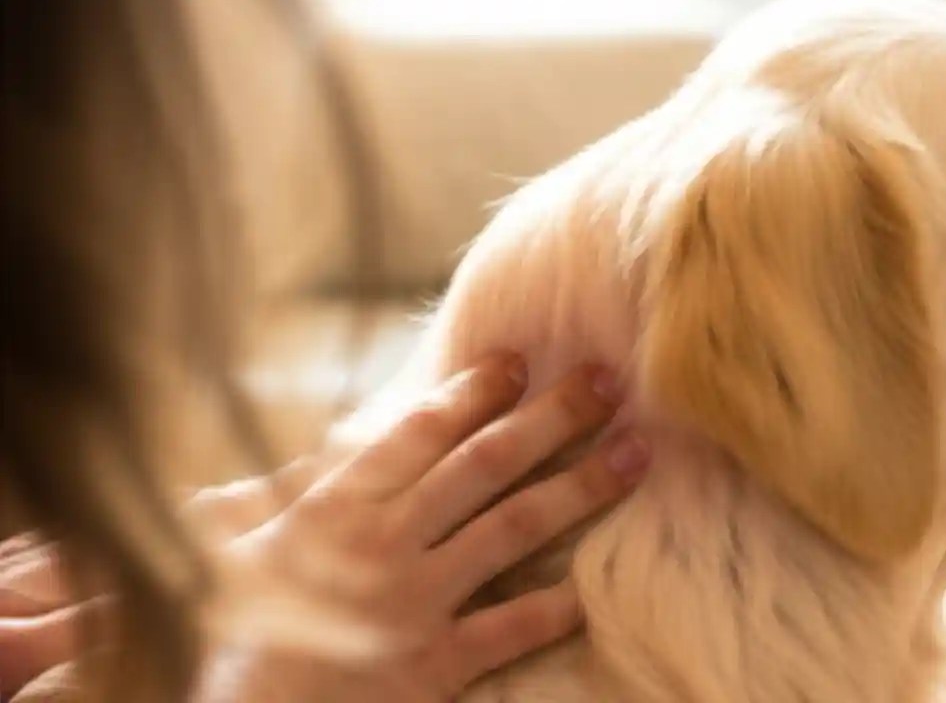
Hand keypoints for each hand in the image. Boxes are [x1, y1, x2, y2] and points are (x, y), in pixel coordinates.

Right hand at [1, 356, 648, 701]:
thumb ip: (268, 500)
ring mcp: (414, 602)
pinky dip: (554, 609)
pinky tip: (594, 587)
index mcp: (337, 505)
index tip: (518, 359)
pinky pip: (509, 630)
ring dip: (581, 488)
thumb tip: (289, 465)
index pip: (419, 431)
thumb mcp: (233, 552)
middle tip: (606, 382)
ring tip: (634, 457)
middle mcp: (384, 541)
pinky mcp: (433, 666)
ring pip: (514, 529)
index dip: (473, 391)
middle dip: (552, 417)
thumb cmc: (232, 633)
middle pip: (485, 464)